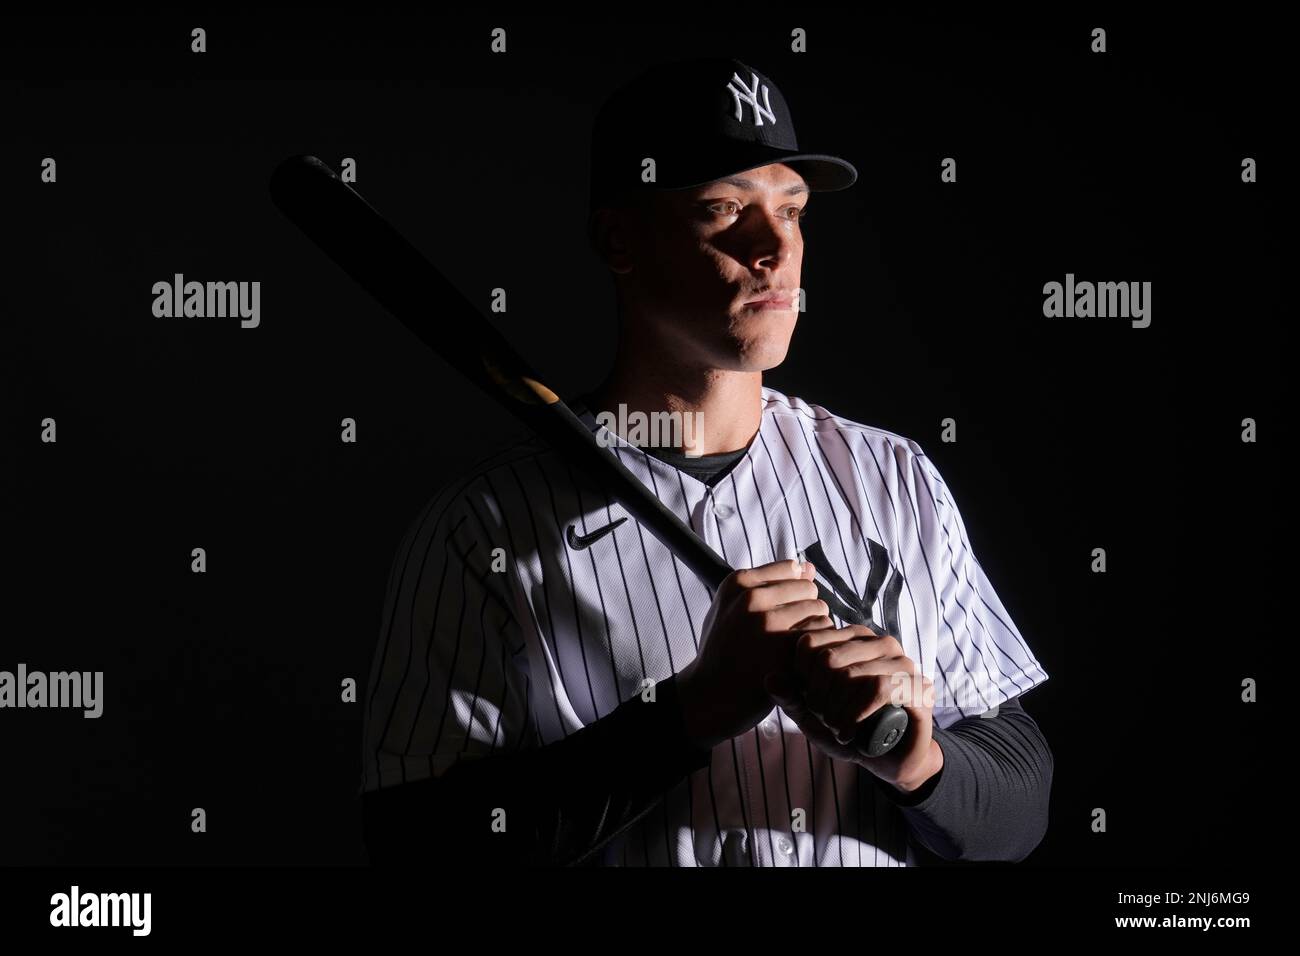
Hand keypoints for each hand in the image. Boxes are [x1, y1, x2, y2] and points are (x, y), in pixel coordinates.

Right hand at [677, 558, 832, 749]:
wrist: (711, 696)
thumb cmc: (723, 650)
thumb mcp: (731, 608)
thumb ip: (768, 584)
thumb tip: (808, 566)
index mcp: (738, 583)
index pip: (792, 569)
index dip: (793, 591)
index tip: (781, 611)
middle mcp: (752, 598)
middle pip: (809, 588)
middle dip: (806, 608)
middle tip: (791, 632)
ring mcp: (768, 623)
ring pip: (819, 610)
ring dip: (815, 627)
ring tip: (796, 645)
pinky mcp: (785, 648)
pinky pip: (821, 633)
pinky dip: (817, 646)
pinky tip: (802, 657)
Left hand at [764, 624, 941, 792]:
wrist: (891, 760)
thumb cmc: (850, 730)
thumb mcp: (812, 716)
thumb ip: (791, 697)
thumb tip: (769, 678)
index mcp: (852, 639)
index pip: (810, 643)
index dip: (801, 678)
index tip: (809, 703)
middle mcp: (878, 643)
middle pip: (828, 658)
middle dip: (818, 698)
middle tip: (825, 720)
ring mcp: (901, 662)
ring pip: (851, 674)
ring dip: (836, 711)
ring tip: (837, 729)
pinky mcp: (918, 685)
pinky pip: (878, 687)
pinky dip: (856, 714)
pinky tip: (850, 734)